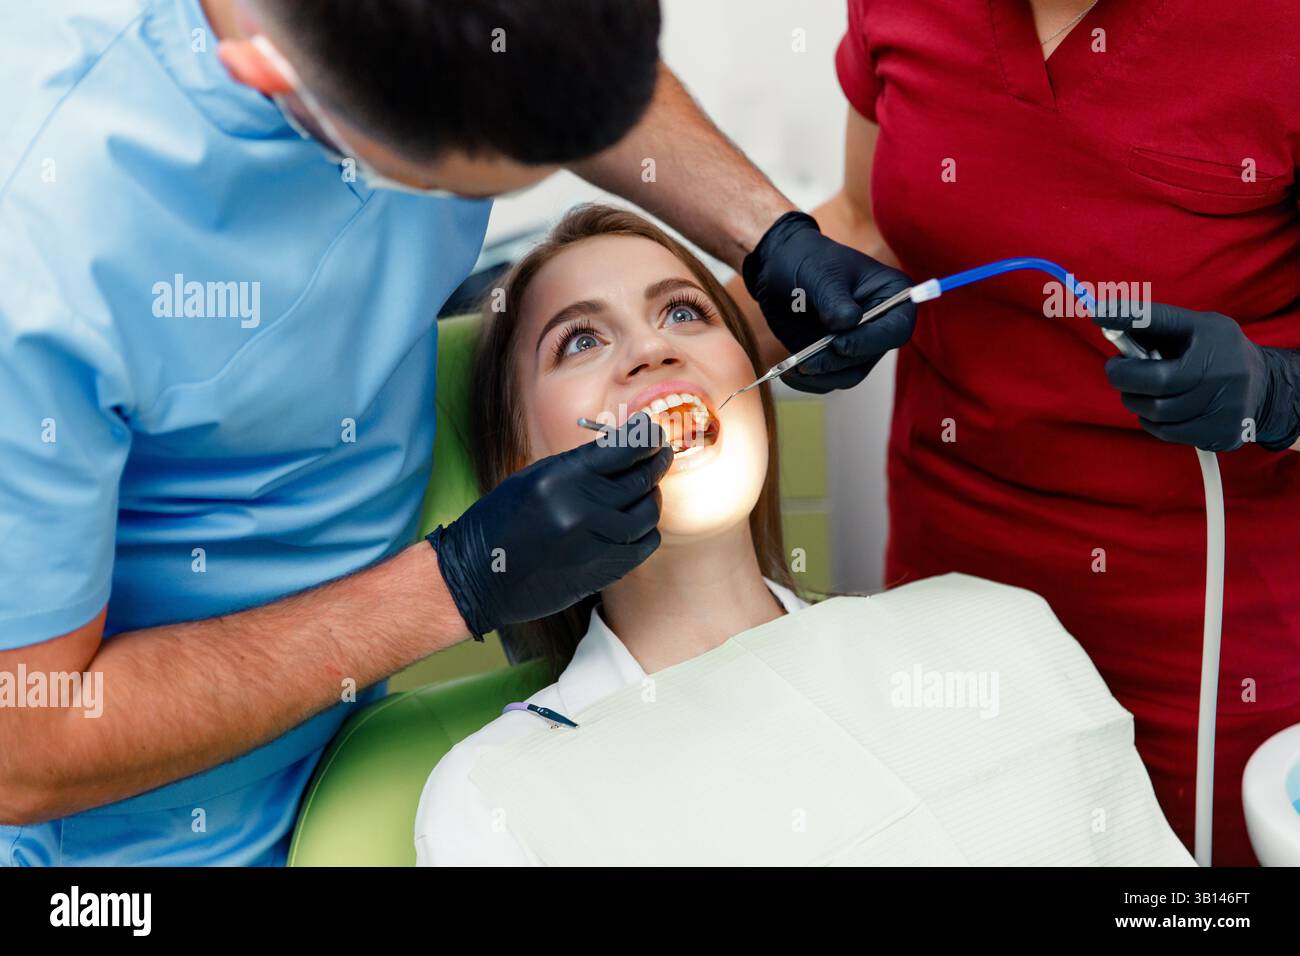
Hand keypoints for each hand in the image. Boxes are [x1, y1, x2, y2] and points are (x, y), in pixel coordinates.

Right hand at [426, 413, 673, 638]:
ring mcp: (595, 543)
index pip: (624, 448)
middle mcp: (582, 509)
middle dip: (657, 459)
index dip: (646, 436)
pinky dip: (647, 530)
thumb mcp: (535, 476)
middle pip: (642, 477)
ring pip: (648, 513)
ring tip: (646, 489)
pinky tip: (638, 522)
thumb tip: (625, 448)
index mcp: (561, 478)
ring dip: (652, 496)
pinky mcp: (601, 570)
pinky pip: (644, 545)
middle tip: (661, 453)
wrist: (477, 574)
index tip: (652, 430)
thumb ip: (581, 464)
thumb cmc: (502, 519)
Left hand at [741, 211, 916, 392]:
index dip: (870, 341)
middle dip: (836, 361)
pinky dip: (809, 381)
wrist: (780, 268)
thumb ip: (835, 300)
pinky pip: (828, 380)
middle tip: (805, 362)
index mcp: (893, 296)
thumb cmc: (807, 260)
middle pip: (869, 357)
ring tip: (792, 368)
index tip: (839, 344)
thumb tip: (848, 323)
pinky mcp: (836, 359)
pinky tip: (788, 373)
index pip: (896, 329)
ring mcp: (859, 345)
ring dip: (821, 376)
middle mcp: (881, 325)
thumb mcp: (821, 274)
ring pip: (848, 374)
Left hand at [1094, 301, 1299, 450]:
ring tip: (1141, 391)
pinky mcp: (1220, 432)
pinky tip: (1159, 410)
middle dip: (1122, 377)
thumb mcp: (1195, 329)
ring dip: (1135, 401)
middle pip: (1153, 381)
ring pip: (1155, 411)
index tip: (1099, 312)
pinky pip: (1165, 432)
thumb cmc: (1215, 354)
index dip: (1129, 317)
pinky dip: (1151, 421)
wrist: (1265, 387)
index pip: (1162, 321)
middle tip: (1117, 370)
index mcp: (1210, 334)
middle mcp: (1222, 368)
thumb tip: (1106, 319)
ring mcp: (1224, 404)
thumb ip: (1154, 328)